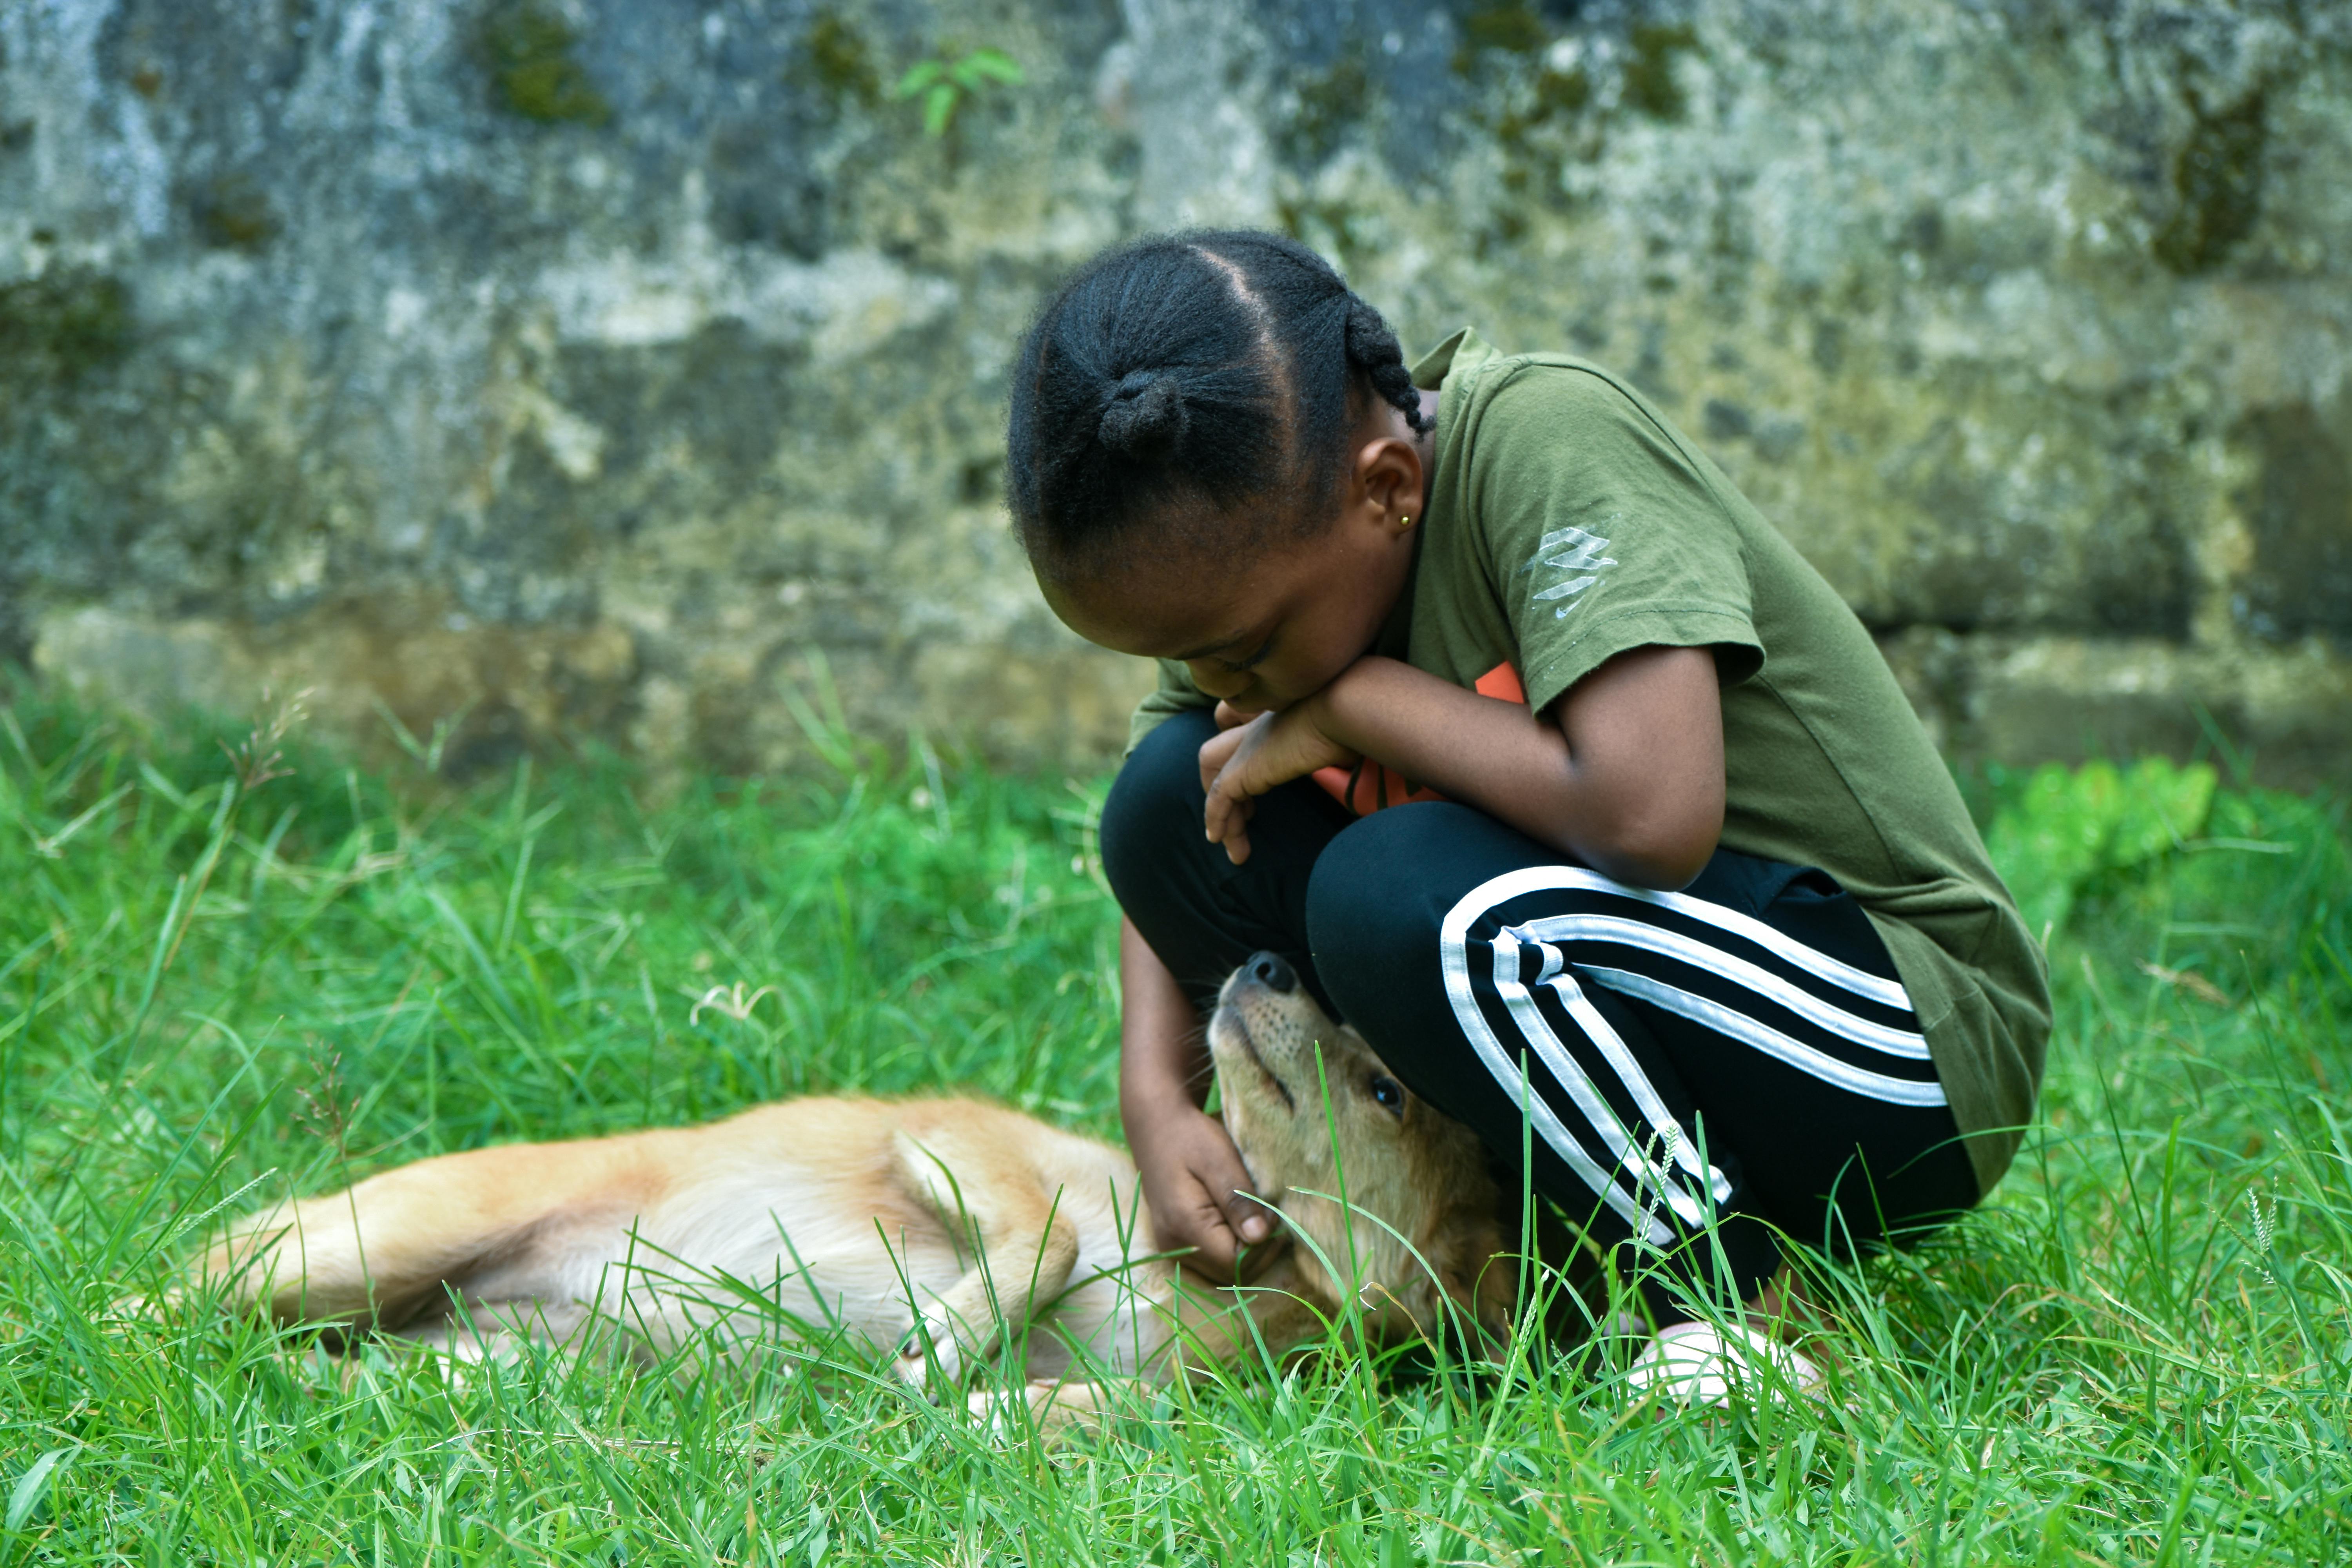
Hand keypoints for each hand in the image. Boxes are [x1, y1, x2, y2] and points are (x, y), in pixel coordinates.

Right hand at [1126, 1092, 1272, 1283]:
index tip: (1272, 1212)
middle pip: (1229, 1272)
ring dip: (1246, 1250)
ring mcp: (1171, 1245)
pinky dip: (1231, 1245)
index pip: (1236, 1262)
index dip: (1263, 1245)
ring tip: (1255, 1214)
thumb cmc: (1190, 1136)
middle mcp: (1174, 1244)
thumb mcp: (1219, 1159)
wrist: (1156, 1124)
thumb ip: (1238, 1199)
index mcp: (1184, 1225)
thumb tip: (1260, 1236)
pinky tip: (1238, 1219)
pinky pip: (1211, 1259)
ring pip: (1222, 1270)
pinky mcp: (1174, 1240)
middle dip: (1258, 1250)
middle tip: (1269, 1214)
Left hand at [1197, 696, 1358, 865]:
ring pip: (1216, 784)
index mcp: (1272, 720)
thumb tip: (1351, 759)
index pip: (1232, 728)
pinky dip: (1216, 819)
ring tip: (1237, 852)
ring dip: (1225, 819)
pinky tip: (1217, 838)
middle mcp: (1251, 732)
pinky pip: (1218, 800)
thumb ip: (1330, 744)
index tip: (1252, 789)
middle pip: (1215, 756)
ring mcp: (1243, 751)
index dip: (1233, 758)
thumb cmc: (1348, 722)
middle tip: (1245, 817)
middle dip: (1222, 790)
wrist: (1337, 712)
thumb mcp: (1336, 735)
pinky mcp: (1240, 771)